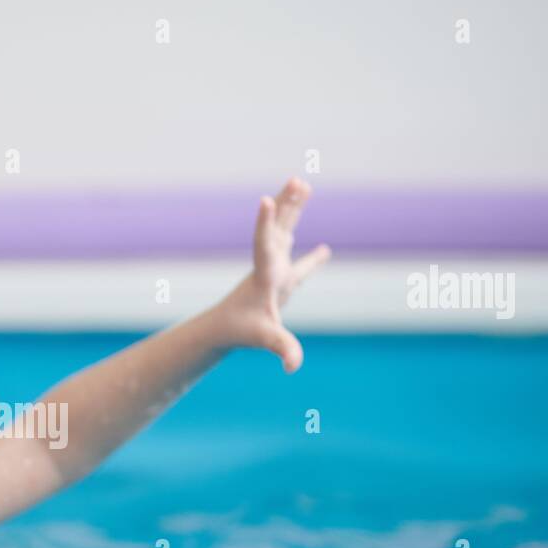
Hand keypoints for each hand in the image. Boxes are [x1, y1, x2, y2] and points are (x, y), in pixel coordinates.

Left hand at [217, 177, 330, 372]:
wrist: (223, 330)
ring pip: (284, 233)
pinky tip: (324, 251)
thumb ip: (282, 348)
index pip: (264, 244)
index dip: (266, 223)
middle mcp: (269, 266)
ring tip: (302, 183)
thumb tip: (293, 367)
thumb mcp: (265, 338)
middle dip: (288, 205)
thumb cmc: (241, 331)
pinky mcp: (280, 281)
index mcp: (264, 275)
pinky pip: (298, 263)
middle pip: (278, 229)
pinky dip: (311, 258)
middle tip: (298, 181)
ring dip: (293, 210)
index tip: (266, 199)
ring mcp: (274, 270)